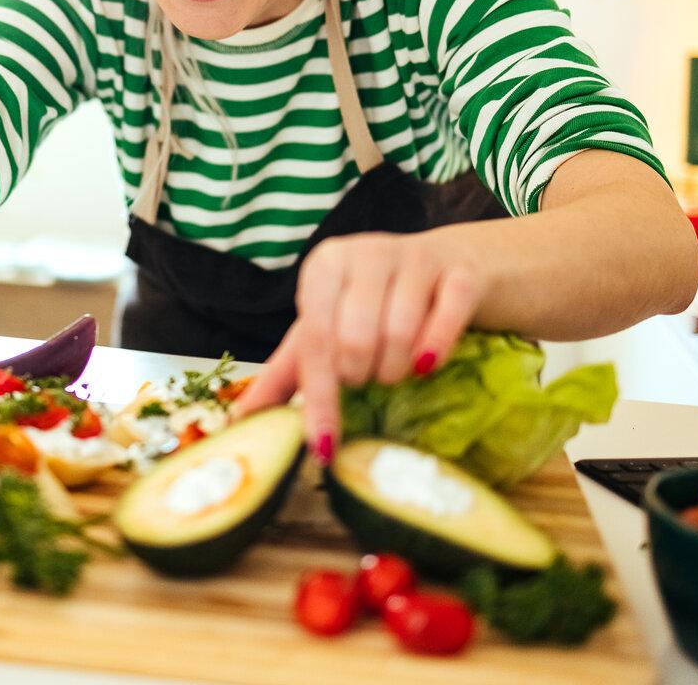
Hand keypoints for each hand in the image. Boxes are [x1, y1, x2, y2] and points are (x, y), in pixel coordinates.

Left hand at [232, 229, 482, 464]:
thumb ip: (284, 376)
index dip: (318, 397)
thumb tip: (238, 423)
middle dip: (361, 376)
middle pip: (355, 339)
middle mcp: (365, 253)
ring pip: (400, 332)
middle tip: (367, 378)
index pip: (315, 341)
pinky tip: (426, 364)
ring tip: (395, 370)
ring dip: (397, 370)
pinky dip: (434, 350)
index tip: (324, 445)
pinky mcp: (458, 270)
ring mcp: (415, 258)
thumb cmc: (370, 305)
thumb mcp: (324, 331)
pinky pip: (446, 318)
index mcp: (324, 267)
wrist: (441, 266)